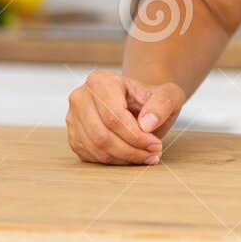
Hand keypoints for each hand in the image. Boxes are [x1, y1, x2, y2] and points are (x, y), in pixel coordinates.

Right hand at [66, 70, 186, 165]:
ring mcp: (73, 117)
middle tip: (153, 154)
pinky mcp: (74, 136)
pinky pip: (91, 156)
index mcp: (100, 80)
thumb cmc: (151, 100)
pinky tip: (131, 156)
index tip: (156, 145)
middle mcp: (81, 97)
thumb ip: (162, 104)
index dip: (135, 136)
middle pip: (102, 135)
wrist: (138, 104)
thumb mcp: (167, 95)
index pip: (114, 116)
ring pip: (96, 148)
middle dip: (131, 150)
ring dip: (124, 158)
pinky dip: (114, 161)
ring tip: (145, 157)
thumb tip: (146, 124)